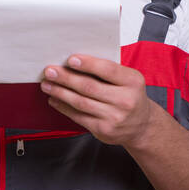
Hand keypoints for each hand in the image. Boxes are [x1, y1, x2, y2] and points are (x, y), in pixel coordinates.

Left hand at [40, 54, 155, 147]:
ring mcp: (114, 117)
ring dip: (60, 92)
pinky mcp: (103, 130)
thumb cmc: (130, 96)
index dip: (88, 64)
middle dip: (66, 78)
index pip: (108, 70)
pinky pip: (78, 116)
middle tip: (50, 71)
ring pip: (81, 102)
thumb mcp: (128, 80)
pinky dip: (63, 107)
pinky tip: (54, 99)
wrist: (141, 126)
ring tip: (47, 84)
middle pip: (89, 87)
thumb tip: (74, 63)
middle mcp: (125, 100)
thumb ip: (107, 71)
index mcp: (133, 82)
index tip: (71, 59)